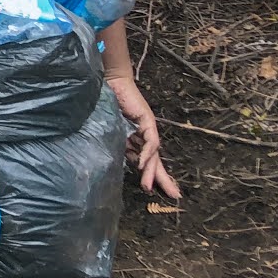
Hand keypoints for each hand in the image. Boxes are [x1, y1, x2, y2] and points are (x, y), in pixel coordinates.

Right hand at [107, 72, 179, 199]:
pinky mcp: (147, 120)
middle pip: (155, 161)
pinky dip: (147, 153)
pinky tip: (144, 163)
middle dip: (162, 179)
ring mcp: (147, 128)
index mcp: (134, 139)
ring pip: (153, 154)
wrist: (109, 82)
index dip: (150, 175)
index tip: (153, 191)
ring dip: (152, 171)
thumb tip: (105, 162)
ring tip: (149, 187)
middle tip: (173, 195)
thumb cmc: (104, 103)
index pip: (146, 160)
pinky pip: (150, 141)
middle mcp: (144, 135)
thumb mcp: (108, 130)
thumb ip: (111, 143)